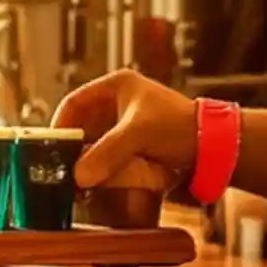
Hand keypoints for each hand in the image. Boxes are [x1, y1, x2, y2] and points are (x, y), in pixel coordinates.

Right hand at [52, 69, 196, 187]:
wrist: (215, 146)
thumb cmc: (179, 126)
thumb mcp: (138, 134)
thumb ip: (107, 153)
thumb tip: (79, 175)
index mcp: (117, 85)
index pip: (75, 102)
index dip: (61, 123)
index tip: (51, 146)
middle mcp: (119, 102)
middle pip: (83, 125)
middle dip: (73, 147)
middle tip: (62, 167)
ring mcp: (127, 123)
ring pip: (94, 142)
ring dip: (86, 159)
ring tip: (77, 179)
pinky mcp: (135, 143)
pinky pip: (109, 154)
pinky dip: (100, 167)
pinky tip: (95, 181)